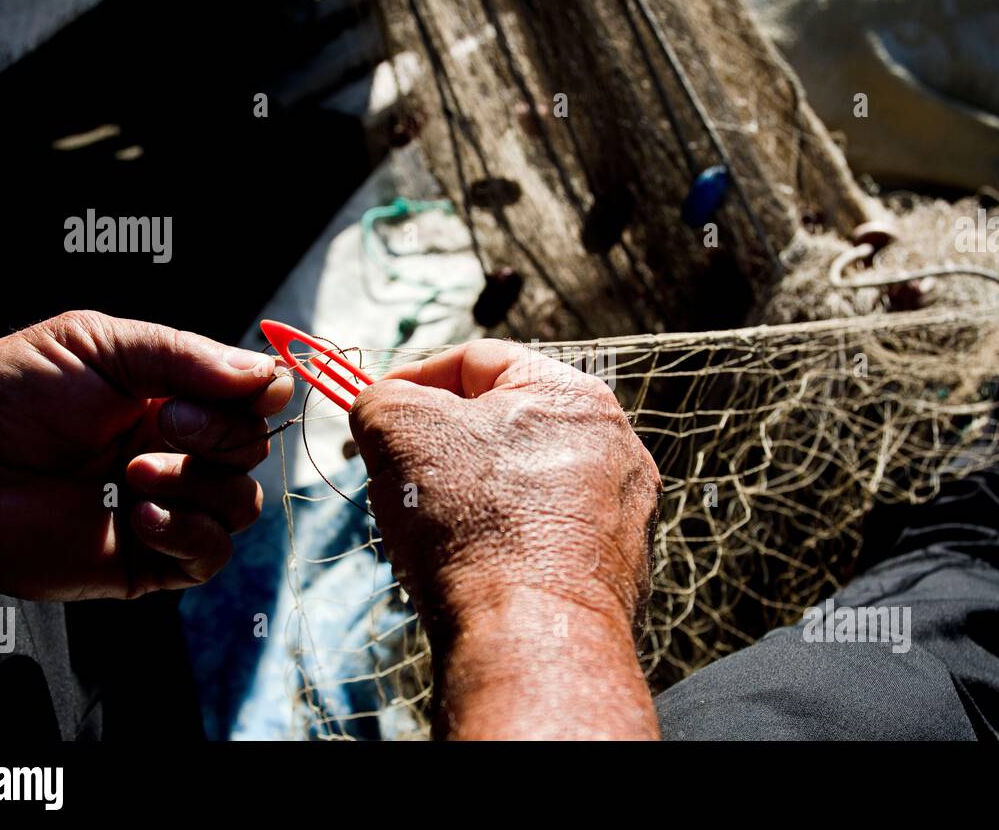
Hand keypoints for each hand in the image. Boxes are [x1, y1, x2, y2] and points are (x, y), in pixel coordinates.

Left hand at [0, 311, 292, 600]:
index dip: (256, 396)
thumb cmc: (14, 393)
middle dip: (217, 436)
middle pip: (254, 449)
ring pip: (243, 504)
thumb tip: (272, 375)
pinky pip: (213, 556)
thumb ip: (189, 355)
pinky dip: (190, 535)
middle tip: (162, 427)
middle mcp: (180, 451)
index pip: (257, 398)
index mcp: (176, 395)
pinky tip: (140, 517)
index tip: (229, 392)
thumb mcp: (102, 345)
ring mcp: (169, 506)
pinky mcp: (151, 560)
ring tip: (132, 476)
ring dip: (198, 486)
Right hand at [349, 339, 660, 738]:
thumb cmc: (472, 522)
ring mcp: (624, 510)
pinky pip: (546, 535)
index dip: (413, 378)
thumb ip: (383, 399)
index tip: (374, 411)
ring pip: (525, 481)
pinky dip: (506, 540)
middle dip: (442, 443)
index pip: (478, 360)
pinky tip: (474, 566)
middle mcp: (616, 444)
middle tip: (396, 473)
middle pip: (505, 424)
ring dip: (472, 494)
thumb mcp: (399, 429)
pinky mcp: (617, 568)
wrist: (533, 638)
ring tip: (432, 527)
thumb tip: (381, 406)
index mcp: (573, 393)